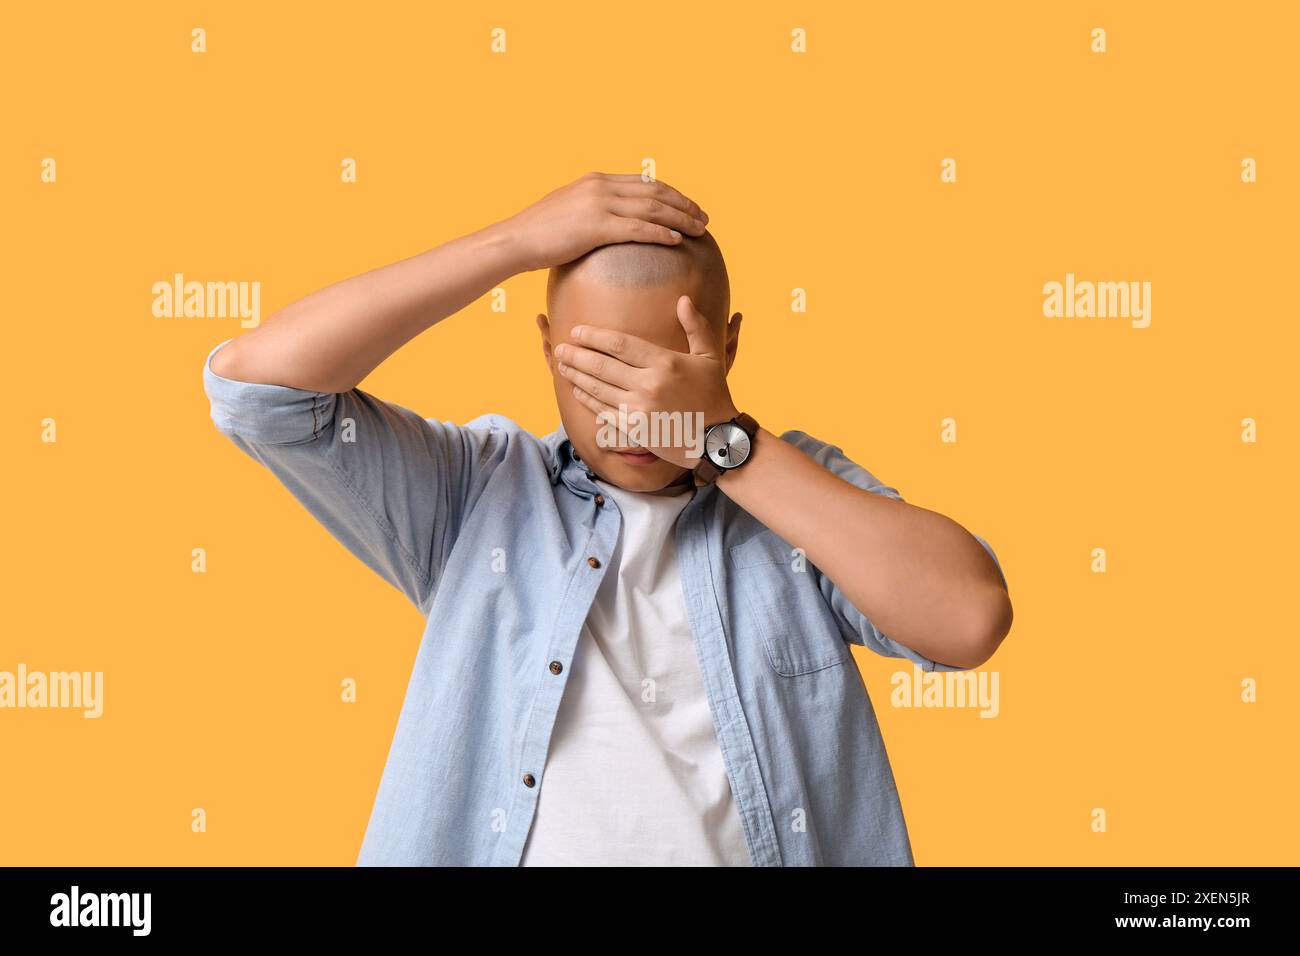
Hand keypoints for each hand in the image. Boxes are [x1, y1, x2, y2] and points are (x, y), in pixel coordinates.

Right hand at [494, 172, 708, 272]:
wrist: (513, 241)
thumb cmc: (536, 236)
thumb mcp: (566, 214)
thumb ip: (588, 212)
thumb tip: (604, 226)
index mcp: (595, 180)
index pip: (643, 182)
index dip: (670, 192)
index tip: (687, 205)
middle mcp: (600, 186)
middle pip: (654, 190)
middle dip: (683, 203)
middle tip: (703, 217)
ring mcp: (599, 204)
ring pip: (652, 207)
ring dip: (681, 218)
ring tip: (700, 229)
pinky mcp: (596, 226)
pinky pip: (638, 228)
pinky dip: (661, 232)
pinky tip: (677, 240)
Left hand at [555, 295, 741, 468]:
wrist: (718, 439)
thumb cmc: (715, 394)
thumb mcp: (710, 356)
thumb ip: (695, 326)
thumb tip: (683, 299)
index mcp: (665, 363)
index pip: (619, 344)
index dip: (594, 336)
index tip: (577, 331)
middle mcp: (649, 385)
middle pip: (602, 365)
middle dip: (576, 355)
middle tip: (560, 348)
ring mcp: (639, 409)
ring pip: (598, 389)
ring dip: (576, 376)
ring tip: (562, 366)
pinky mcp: (635, 430)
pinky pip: (604, 411)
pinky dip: (587, 400)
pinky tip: (577, 390)